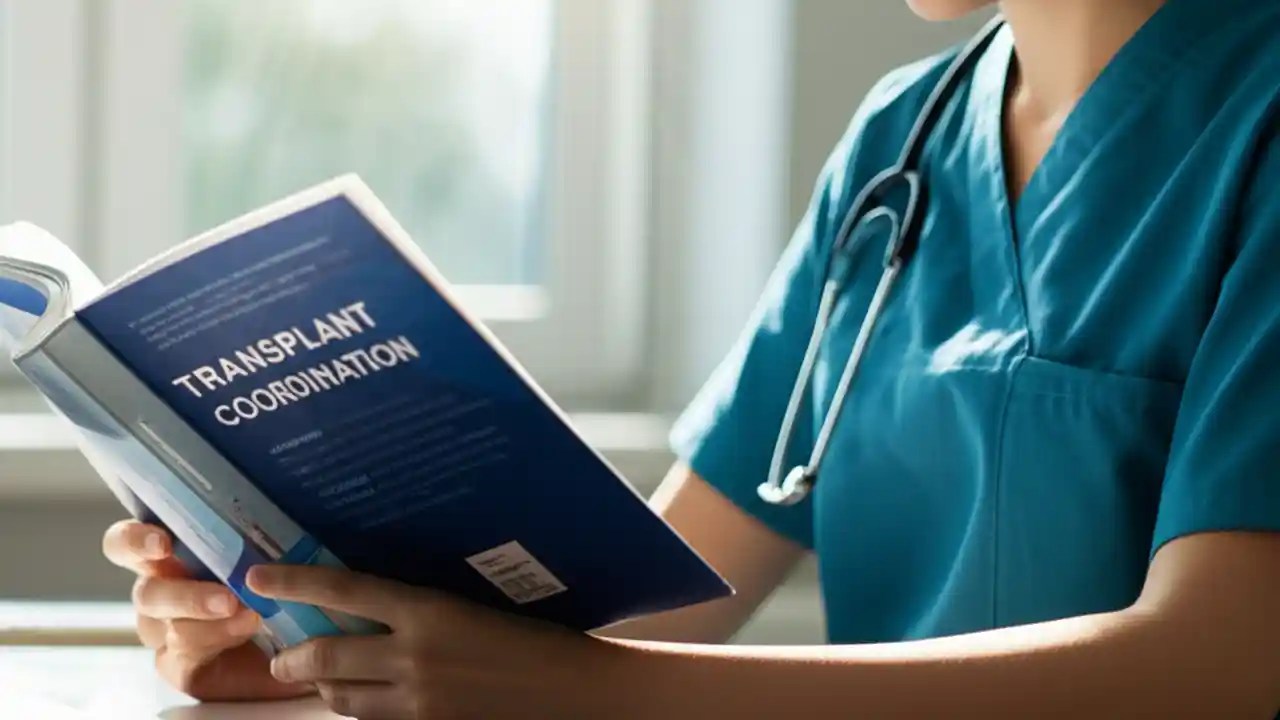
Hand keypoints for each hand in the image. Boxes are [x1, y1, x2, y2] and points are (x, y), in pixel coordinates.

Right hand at [102, 520, 312, 700]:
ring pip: (167, 628)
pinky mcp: (180, 667)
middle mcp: (159, 592)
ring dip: (209, 624)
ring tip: (251, 616)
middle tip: (227, 597)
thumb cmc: (279, 574)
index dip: (134, 541)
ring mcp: (165, 632)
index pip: (125, 544)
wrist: (305, 632)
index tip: (163, 543)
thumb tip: (265, 482)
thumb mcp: (268, 540)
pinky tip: (246, 631)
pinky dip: (216, 644)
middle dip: (185, 596)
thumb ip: (253, 522)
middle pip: (146, 593)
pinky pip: (182, 661)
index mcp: (167, 554)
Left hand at [248, 565, 628, 719]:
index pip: (343, 591)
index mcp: (427, 611)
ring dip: (320, 688)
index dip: (294, 584)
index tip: (257, 577)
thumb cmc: (535, 638)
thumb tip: (375, 604)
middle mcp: (413, 657)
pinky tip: (362, 701)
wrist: (573, 689)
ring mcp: (418, 702)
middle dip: (291, 656)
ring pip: (341, 699)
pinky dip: (359, 711)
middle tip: (279, 652)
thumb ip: (420, 609)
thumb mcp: (472, 607)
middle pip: (325, 656)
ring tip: (313, 678)